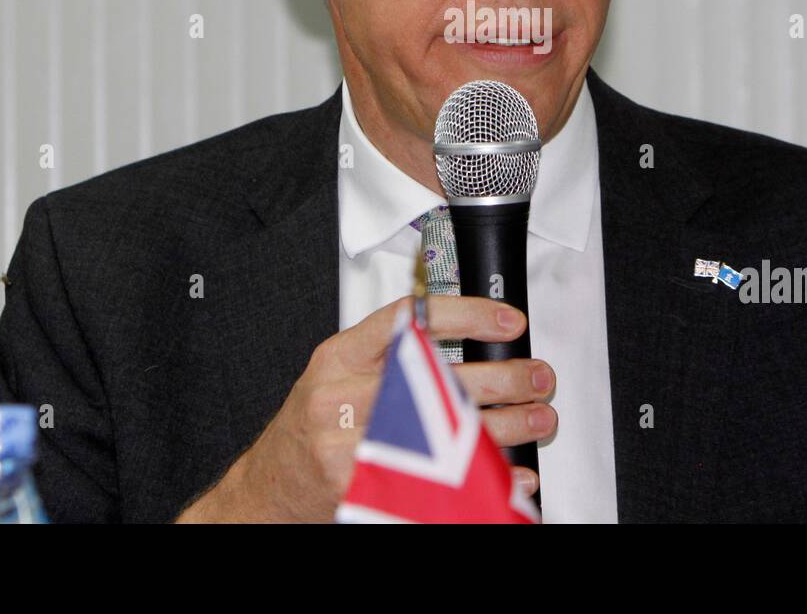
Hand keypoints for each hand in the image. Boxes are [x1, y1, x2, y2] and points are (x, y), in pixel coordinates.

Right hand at [175, 294, 555, 521]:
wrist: (268, 491)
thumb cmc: (309, 429)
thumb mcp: (336, 375)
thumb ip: (390, 355)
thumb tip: (469, 343)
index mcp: (340, 357)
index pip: (408, 320)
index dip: (467, 315)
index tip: (508, 320)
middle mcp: (342, 397)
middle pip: (439, 377)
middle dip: (502, 377)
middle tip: (537, 376)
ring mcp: (352, 447)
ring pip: (446, 431)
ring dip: (506, 427)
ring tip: (538, 419)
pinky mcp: (365, 491)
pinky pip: (439, 483)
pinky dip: (485, 480)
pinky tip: (511, 473)